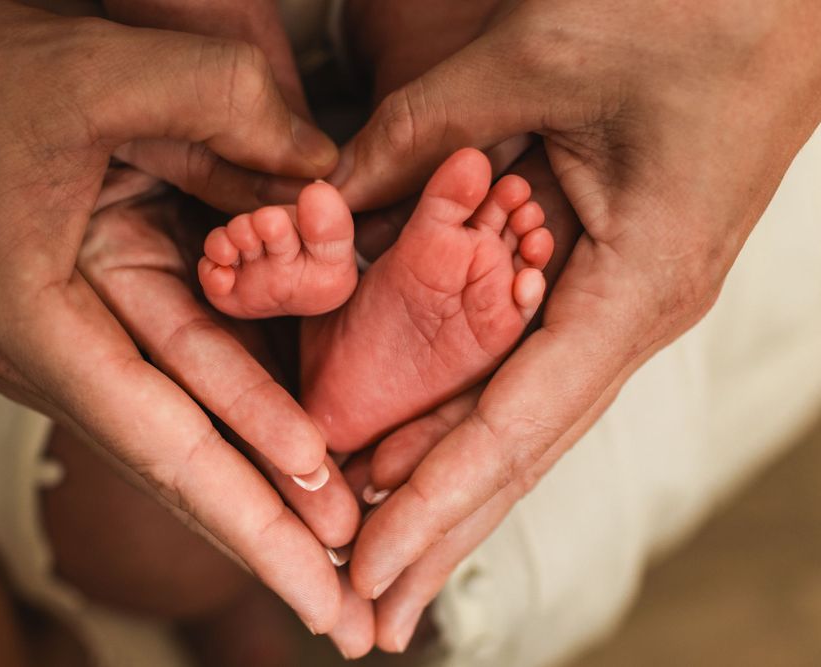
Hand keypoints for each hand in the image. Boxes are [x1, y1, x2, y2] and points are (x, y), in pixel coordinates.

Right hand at [0, 0, 343, 631]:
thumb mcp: (100, 73)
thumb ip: (227, 109)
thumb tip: (329, 176)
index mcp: (41, 324)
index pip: (166, 443)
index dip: (252, 507)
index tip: (323, 570)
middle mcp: (63, 353)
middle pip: (185, 464)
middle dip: (270, 544)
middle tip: (350, 617)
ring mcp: (83, 335)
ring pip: (191, 428)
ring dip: (265, 490)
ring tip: (339, 554)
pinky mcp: (104, 303)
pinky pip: (187, 368)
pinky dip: (245, 415)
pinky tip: (298, 454)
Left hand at [333, 0, 820, 647]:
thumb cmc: (685, 10)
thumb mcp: (532, 60)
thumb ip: (415, 139)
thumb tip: (321, 206)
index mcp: (631, 288)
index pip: (512, 429)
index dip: (433, 507)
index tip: (366, 574)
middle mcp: (629, 316)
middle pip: (517, 452)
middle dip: (438, 537)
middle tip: (365, 620)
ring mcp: (621, 299)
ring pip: (520, 418)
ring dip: (451, 493)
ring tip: (386, 566)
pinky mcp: (605, 270)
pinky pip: (526, 361)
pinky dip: (469, 415)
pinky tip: (422, 454)